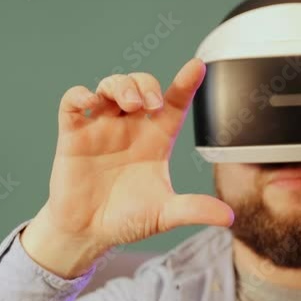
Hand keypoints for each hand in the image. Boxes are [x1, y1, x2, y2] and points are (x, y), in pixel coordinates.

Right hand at [21, 58, 233, 277]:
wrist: (87, 233)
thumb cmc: (126, 220)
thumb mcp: (163, 215)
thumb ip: (193, 210)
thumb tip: (228, 216)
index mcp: (155, 140)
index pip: (174, 104)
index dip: (185, 84)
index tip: (197, 66)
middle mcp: (129, 128)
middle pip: (140, 86)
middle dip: (146, 84)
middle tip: (151, 102)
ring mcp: (101, 128)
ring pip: (110, 86)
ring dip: (121, 85)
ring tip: (129, 103)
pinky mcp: (73, 135)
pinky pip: (73, 102)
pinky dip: (80, 95)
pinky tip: (90, 101)